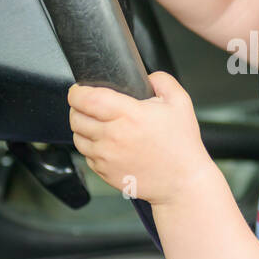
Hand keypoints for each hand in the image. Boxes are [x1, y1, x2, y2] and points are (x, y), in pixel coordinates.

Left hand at [67, 71, 215, 204]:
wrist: (183, 182)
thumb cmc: (181, 145)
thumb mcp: (180, 102)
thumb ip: (161, 80)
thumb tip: (146, 76)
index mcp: (128, 115)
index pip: (86, 98)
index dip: (77, 91)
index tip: (80, 89)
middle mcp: (113, 136)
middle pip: (76, 117)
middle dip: (78, 108)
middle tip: (90, 106)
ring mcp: (106, 156)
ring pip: (77, 137)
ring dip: (82, 128)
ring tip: (98, 125)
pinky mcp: (104, 172)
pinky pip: (86, 155)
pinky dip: (91, 147)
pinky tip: (108, 144)